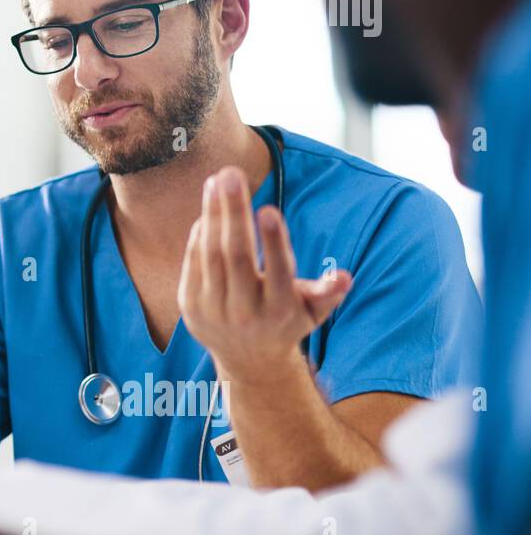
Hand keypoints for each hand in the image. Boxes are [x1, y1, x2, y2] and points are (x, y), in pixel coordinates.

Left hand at [177, 166, 351, 384]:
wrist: (248, 361)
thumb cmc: (287, 322)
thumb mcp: (313, 313)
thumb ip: (328, 293)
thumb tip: (344, 277)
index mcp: (281, 310)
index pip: (278, 273)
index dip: (275, 242)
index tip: (269, 210)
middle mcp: (245, 312)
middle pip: (235, 255)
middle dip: (233, 211)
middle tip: (231, 173)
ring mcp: (213, 310)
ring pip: (211, 254)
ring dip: (213, 213)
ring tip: (217, 181)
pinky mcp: (190, 305)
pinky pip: (194, 261)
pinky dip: (200, 234)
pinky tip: (209, 210)